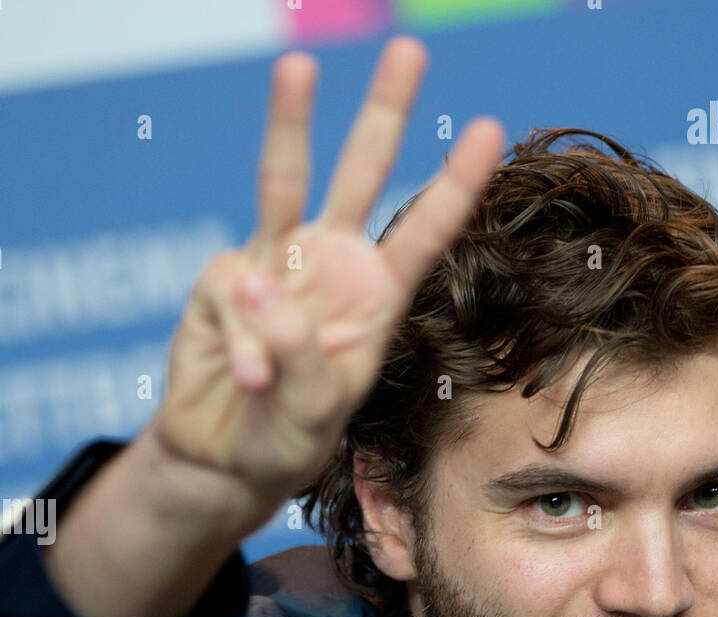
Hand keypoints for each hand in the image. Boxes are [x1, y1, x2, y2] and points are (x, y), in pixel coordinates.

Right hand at [152, 37, 504, 511]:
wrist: (226, 460)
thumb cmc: (287, 438)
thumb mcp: (313, 412)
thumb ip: (299, 354)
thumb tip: (261, 286)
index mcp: (375, 300)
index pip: (422, 233)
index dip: (453, 184)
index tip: (488, 131)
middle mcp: (330, 269)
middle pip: (360, 176)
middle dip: (384, 113)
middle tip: (409, 50)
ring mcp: (274, 267)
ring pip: (283, 180)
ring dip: (292, 120)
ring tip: (299, 65)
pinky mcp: (224, 282)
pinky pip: (235, 290)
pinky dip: (245, 339)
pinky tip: (250, 378)